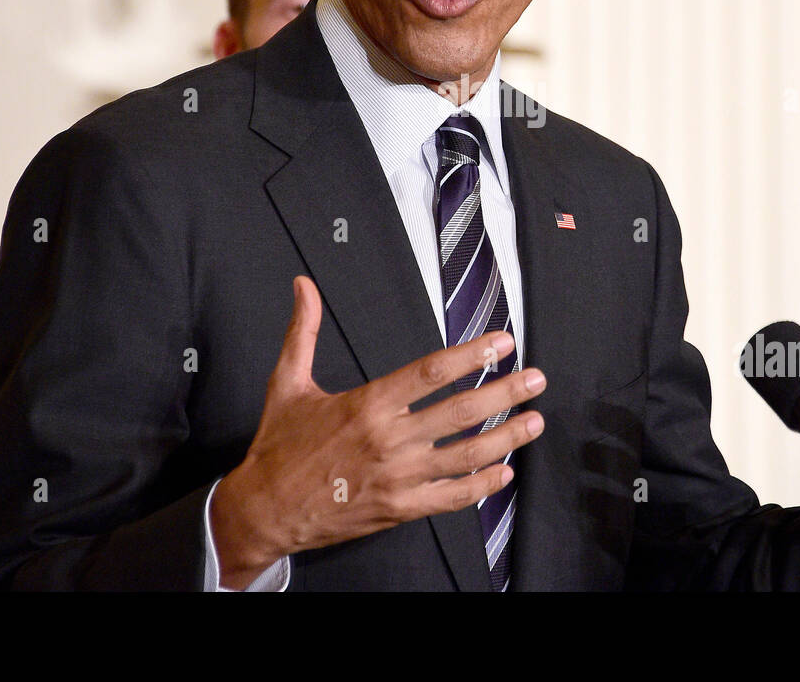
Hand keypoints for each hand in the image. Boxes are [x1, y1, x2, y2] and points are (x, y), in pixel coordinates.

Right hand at [210, 276, 546, 587]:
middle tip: (535, 379)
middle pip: (461, 412)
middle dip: (506, 393)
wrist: (264, 511)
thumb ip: (303, 331)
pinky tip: (503, 473)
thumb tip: (303, 287)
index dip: (473, 355)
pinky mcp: (400, 508)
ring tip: (534, 421)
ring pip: (466, 456)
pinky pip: (451, 497)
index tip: (502, 343)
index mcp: (367, 404)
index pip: (432, 372)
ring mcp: (398, 478)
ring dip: (506, 438)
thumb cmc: (278, 448)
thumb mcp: (286, 382)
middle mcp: (389, 440)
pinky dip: (482, 485)